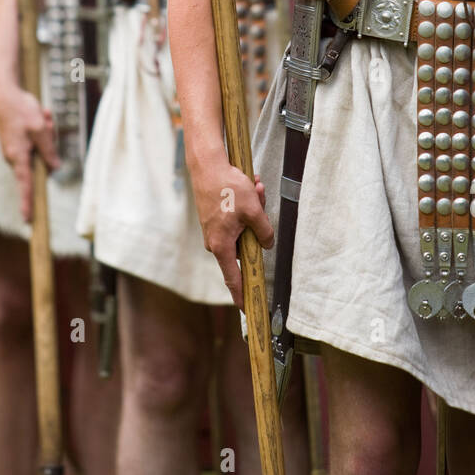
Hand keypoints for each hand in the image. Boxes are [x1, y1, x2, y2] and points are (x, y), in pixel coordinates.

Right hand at [0, 83, 59, 221]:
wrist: (4, 93)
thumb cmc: (21, 110)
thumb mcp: (41, 129)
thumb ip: (49, 151)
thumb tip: (55, 170)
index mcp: (18, 156)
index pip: (26, 185)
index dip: (28, 203)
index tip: (28, 221)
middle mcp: (15, 156)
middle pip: (42, 161)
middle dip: (50, 142)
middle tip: (47, 121)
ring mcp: (16, 149)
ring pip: (42, 148)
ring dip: (47, 132)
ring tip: (42, 115)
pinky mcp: (18, 142)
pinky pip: (38, 140)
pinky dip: (43, 127)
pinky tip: (41, 113)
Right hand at [189, 155, 272, 307]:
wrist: (207, 165)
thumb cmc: (228, 187)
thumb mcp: (254, 210)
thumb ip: (264, 231)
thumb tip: (267, 244)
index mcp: (222, 245)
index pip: (234, 278)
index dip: (242, 295)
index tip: (248, 308)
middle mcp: (215, 242)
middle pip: (245, 247)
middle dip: (258, 228)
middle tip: (261, 201)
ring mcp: (213, 230)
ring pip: (243, 229)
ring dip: (254, 212)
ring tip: (255, 189)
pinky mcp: (214, 219)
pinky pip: (236, 219)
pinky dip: (246, 205)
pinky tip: (250, 186)